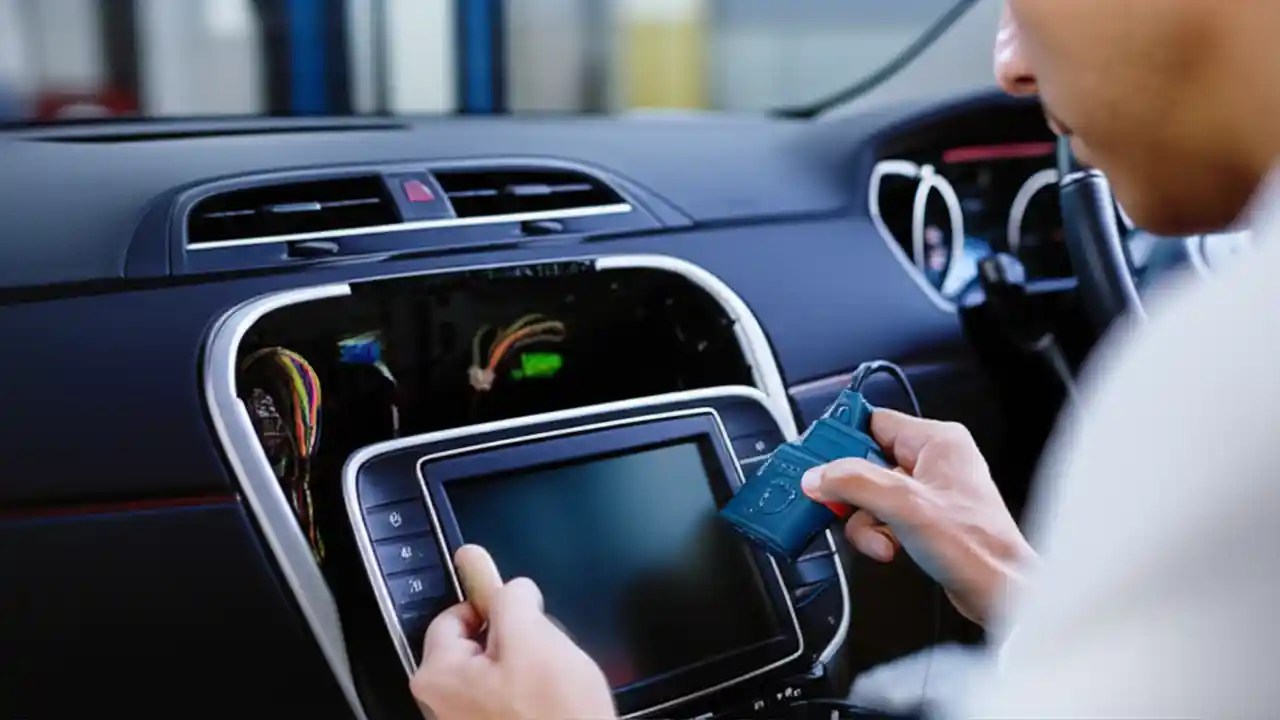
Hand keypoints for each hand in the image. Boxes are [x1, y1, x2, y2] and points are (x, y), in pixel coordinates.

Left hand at [410, 545, 615, 719]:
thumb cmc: (555, 717)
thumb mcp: (533, 638)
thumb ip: (510, 598)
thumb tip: (496, 575)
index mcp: (438, 676)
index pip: (455, 615)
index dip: (494, 607)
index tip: (522, 609)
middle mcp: (443, 706)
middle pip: (477, 645)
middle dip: (516, 641)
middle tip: (546, 655)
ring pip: (499, 674)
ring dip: (530, 669)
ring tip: (555, 685)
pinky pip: (511, 700)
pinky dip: (534, 695)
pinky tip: (556, 704)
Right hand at [801, 410, 1035, 625]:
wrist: (1000, 593)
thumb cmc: (978, 547)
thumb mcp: (903, 506)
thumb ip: (854, 484)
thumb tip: (819, 476)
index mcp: (936, 441)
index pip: (872, 421)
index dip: (842, 438)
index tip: (816, 458)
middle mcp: (933, 461)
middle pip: (865, 461)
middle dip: (851, 492)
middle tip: (834, 503)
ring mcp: (928, 491)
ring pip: (870, 494)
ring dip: (864, 520)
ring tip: (877, 537)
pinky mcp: (924, 519)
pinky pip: (882, 516)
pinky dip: (877, 533)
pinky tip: (887, 547)